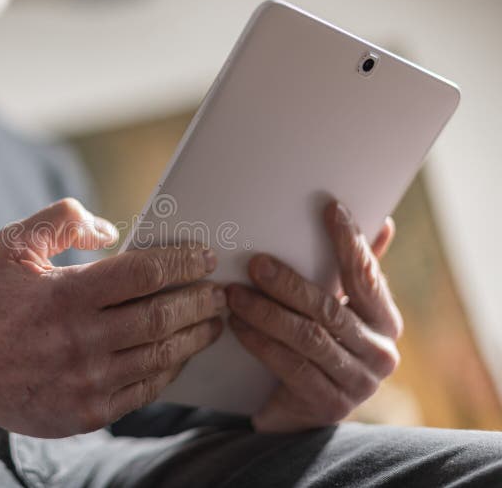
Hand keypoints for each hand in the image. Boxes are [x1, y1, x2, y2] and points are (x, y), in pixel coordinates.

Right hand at [0, 198, 223, 437]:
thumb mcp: (13, 247)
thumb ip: (60, 220)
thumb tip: (111, 230)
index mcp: (66, 296)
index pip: (143, 274)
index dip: (182, 262)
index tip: (205, 257)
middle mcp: (81, 340)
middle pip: (161, 316)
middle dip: (200, 301)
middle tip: (220, 291)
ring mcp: (87, 380)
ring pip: (161, 354)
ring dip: (196, 335)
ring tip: (214, 320)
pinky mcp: (90, 412)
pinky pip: (146, 389)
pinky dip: (171, 368)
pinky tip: (182, 353)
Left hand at [226, 201, 401, 431]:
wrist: (302, 411)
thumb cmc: (321, 348)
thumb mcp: (340, 311)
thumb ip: (356, 274)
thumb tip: (384, 223)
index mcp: (386, 322)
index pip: (367, 276)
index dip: (351, 242)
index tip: (331, 209)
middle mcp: (380, 353)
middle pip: (329, 309)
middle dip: (289, 283)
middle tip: (254, 264)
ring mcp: (358, 383)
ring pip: (307, 338)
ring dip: (266, 313)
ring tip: (234, 295)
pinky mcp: (329, 404)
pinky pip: (291, 367)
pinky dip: (261, 343)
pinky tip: (238, 327)